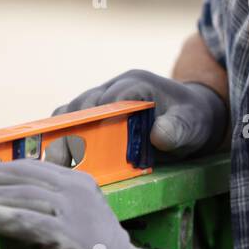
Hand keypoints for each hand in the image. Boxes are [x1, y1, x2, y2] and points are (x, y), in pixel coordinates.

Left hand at [0, 158, 192, 248]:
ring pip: (23, 197)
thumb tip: (3, 201)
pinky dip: (5, 218)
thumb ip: (48, 206)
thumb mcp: (76, 221)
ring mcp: (77, 215)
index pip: (27, 166)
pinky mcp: (73, 241)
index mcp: (78, 183)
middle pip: (20, 176)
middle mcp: (78, 192)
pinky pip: (32, 224)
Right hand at [46, 69, 226, 165]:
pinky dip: (60, 140)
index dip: (97, 120)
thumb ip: (178, 128)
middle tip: (61, 161)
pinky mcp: (93, 116)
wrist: (190, 116)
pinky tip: (59, 163)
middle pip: (82, 106)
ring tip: (55, 164)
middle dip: (70, 131)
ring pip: (69, 114)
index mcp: (137, 84)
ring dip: (59, 136)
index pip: (111, 99)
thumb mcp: (193, 123)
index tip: (87, 146)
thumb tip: (159, 136)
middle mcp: (113, 89)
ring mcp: (100, 101)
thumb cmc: (192, 118)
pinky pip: (69, 124)